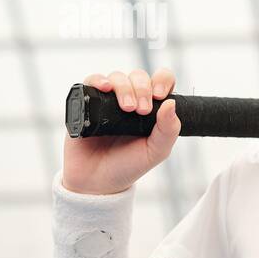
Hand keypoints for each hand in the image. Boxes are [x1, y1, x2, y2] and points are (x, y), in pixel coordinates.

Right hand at [62, 68, 180, 195]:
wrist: (96, 181)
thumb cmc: (128, 165)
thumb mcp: (156, 152)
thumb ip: (169, 130)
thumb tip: (172, 103)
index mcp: (152, 108)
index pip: (161, 81)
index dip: (163, 81)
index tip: (160, 96)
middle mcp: (131, 100)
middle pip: (139, 76)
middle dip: (142, 88)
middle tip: (141, 110)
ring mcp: (108, 100)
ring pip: (117, 77)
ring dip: (124, 87)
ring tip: (126, 108)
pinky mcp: (87, 103)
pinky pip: (91, 81)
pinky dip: (98, 80)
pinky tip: (104, 88)